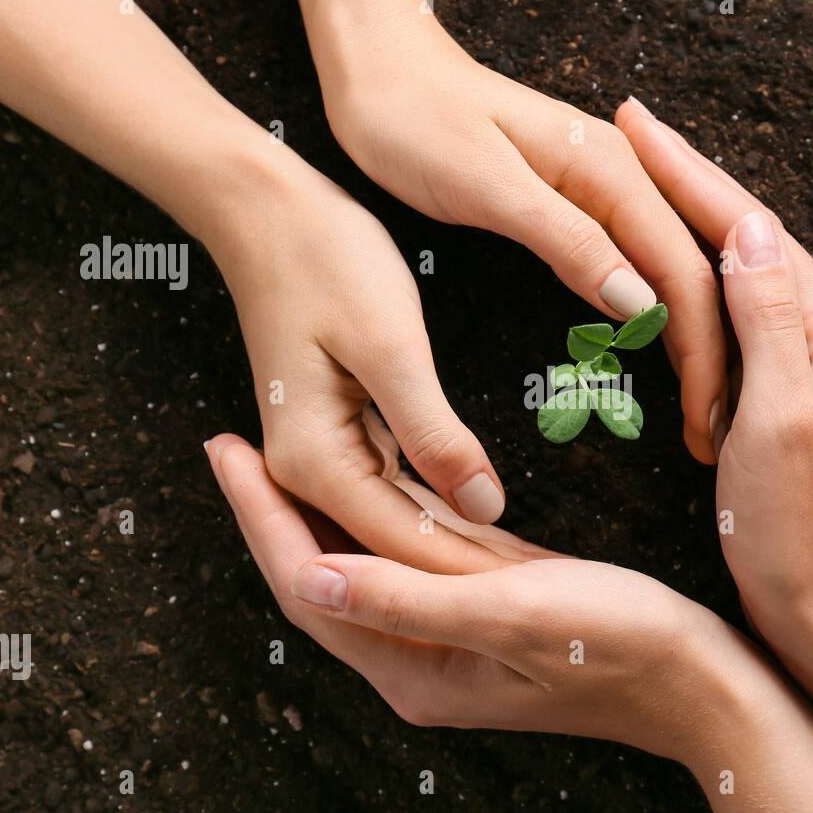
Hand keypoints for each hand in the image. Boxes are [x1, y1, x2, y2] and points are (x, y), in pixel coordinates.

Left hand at [204, 433, 812, 812]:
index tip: (226, 447)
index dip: (261, 515)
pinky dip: (386, 515)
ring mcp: (452, 637)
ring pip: (365, 563)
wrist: (701, 679)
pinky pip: (415, 559)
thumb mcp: (513, 616)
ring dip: (325, 507)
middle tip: (236, 438)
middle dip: (276, 508)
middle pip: (323, 573)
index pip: (307, 583)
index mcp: (413, 667)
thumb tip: (311, 578)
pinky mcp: (486, 611)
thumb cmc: (620, 648)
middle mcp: (420, 658)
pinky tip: (377, 474)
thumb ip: (410, 600)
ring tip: (286, 446)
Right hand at [206, 163, 510, 569]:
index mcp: (315, 463)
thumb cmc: (327, 261)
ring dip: (454, 553)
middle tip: (548, 603)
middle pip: (395, 553)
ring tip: (528, 580)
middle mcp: (306, 475)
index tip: (539, 601)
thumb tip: (485, 508)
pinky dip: (435, 513)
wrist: (265, 209)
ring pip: (393, 530)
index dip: (473, 577)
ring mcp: (316, 458)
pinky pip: (390, 494)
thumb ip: (436, 437)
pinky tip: (483, 525)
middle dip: (466, 580)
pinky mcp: (335, 437)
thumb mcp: (392, 348)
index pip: (404, 550)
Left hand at [287, 0, 726, 462]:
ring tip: (695, 405)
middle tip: (709, 430)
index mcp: (613, 169)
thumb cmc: (419, 122)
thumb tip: (642, 304)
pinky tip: (654, 349)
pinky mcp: (580, 200)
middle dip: (710, 354)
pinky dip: (655, 313)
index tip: (704, 416)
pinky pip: (638, 262)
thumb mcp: (489, 187)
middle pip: (693, 274)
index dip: (702, 348)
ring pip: (672, 270)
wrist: (379, 69)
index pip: (685, 271)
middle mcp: (624, 174)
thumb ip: (568, 241)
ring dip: (690, 338)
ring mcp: (605, 185)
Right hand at [615, 101, 812, 645]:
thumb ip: (770, 322)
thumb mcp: (785, 422)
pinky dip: (696, 284)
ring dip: (689, 222)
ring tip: (641, 180)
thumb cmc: (803, 531)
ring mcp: (806, 363)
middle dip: (687, 179)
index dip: (688, 173)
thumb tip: (751, 229)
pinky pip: (737, 317)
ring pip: (741, 270)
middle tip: (631, 131)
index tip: (635, 124)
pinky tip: (670, 272)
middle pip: (748, 235)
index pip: (749, 228)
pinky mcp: (785, 394)